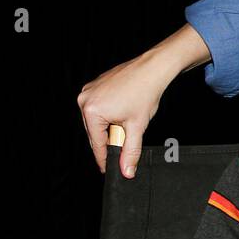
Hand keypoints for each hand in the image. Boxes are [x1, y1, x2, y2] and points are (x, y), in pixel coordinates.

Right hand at [78, 24, 210, 177]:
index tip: (106, 169)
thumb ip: (130, 151)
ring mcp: (88, 90)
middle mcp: (85, 99)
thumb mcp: (137, 127)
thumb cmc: (145, 92)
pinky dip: (108, 114)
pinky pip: (98, 107)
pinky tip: (123, 111)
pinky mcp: (94, 85)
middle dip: (109, 139)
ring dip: (109, 126)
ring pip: (96, 119)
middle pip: (94, 131)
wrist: (153, 68)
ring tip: (126, 121)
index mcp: (92, 110)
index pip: (96, 143)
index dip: (103, 158)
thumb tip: (127, 171)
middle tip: (123, 145)